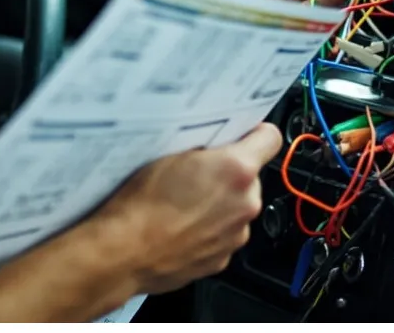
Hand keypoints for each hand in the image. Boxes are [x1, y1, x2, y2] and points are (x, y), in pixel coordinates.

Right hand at [96, 123, 282, 294]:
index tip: (242, 135)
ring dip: (218, 203)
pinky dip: (207, 229)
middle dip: (227, 173)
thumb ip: (203, 148)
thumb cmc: (140, 204)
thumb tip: (212, 143)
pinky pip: (222, 234)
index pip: (269, 139)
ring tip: (181, 203)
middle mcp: (245, 203)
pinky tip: (179, 225)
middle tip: (194, 172)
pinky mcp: (222, 258)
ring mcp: (236, 234)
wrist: (123, 252)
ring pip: (236, 207)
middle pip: (249, 177)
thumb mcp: (169, 153)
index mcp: (237, 170)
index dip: (254, 134)